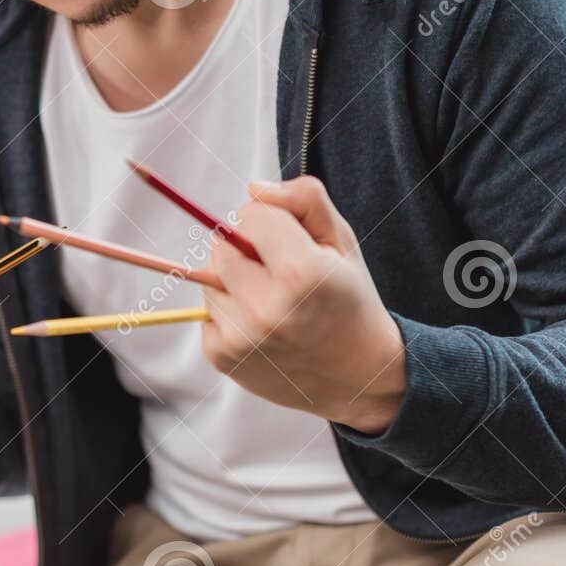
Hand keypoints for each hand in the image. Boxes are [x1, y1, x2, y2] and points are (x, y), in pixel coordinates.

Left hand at [201, 177, 405, 433]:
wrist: (358, 376)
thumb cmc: (349, 300)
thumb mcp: (341, 242)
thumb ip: (304, 199)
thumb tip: (254, 189)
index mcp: (300, 274)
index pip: (250, 214)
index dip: (273, 222)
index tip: (295, 243)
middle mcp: (265, 308)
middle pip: (221, 243)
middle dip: (246, 247)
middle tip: (280, 271)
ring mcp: (240, 337)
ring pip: (209, 277)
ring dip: (234, 279)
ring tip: (274, 300)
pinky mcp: (221, 357)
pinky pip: (207, 310)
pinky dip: (229, 311)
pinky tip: (262, 326)